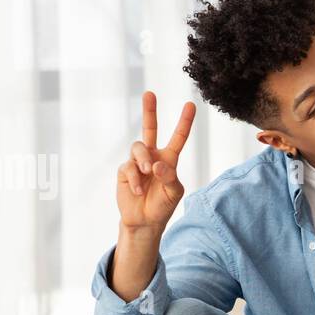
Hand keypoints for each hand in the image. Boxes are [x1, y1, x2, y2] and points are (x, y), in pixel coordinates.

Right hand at [116, 91, 195, 233]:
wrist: (144, 221)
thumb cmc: (162, 206)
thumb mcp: (173, 193)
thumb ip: (169, 178)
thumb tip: (156, 164)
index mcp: (169, 160)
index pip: (178, 138)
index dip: (184, 122)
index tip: (191, 105)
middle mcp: (152, 156)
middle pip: (149, 128)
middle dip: (149, 111)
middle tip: (149, 94)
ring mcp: (137, 162)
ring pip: (138, 147)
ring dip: (143, 159)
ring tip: (146, 173)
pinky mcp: (124, 170)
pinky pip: (128, 167)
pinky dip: (134, 179)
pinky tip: (139, 191)